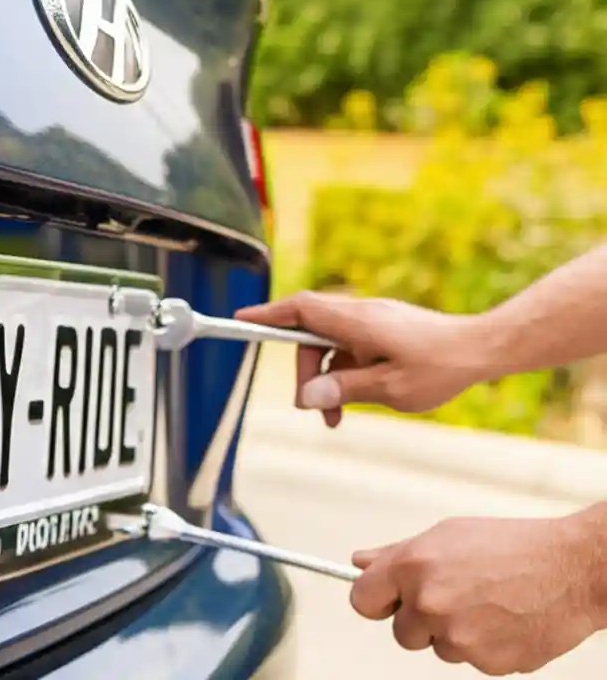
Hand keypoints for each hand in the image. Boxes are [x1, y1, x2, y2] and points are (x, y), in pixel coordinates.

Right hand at [235, 292, 489, 426]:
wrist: (485, 349)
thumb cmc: (442, 367)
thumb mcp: (391, 389)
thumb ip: (345, 390)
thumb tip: (308, 398)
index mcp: (357, 322)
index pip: (300, 310)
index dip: (267, 314)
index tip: (241, 319)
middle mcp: (361, 314)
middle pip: (310, 334)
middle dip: (304, 371)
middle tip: (310, 407)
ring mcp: (373, 321)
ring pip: (330, 345)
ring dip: (326, 378)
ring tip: (336, 416)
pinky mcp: (384, 330)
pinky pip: (350, 349)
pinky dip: (345, 374)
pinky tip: (359, 399)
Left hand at [350, 509, 606, 674]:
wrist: (573, 568)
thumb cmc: (511, 546)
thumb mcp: (447, 536)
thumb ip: (396, 554)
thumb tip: (358, 562)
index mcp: (411, 567)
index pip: (362, 600)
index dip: (377, 601)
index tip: (390, 601)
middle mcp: (429, 603)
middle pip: (401, 632)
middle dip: (422, 620)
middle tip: (458, 597)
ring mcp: (458, 637)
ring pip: (439, 648)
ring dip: (456, 633)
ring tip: (488, 604)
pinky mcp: (487, 663)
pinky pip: (472, 662)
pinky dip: (486, 647)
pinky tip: (507, 621)